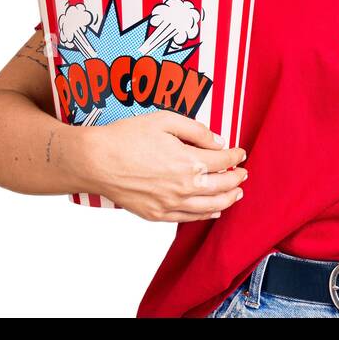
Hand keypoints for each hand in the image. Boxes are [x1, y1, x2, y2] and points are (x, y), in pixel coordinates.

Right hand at [79, 111, 248, 221]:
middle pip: (222, 186)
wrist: (94, 160)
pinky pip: (187, 218)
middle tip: (243, 174)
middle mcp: (183, 186)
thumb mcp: (166, 120)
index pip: (223, 161)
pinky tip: (213, 211)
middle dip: (237, 179)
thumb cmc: (126, 137)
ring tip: (237, 194)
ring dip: (227, 200)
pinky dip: (205, 216)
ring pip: (209, 207)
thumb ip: (197, 131)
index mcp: (188, 161)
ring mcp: (169, 203)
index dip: (236, 156)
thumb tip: (219, 142)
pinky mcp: (155, 214)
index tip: (240, 152)